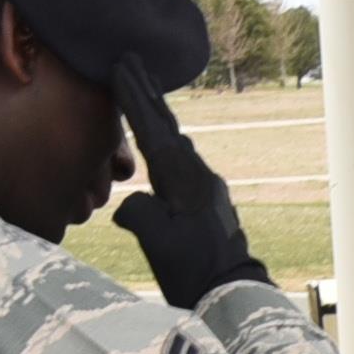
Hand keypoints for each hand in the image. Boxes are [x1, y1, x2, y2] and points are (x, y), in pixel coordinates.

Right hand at [113, 86, 266, 309]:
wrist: (232, 295)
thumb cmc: (192, 272)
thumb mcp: (157, 243)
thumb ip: (138, 212)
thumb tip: (128, 203)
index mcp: (182, 179)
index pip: (152, 130)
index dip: (135, 98)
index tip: (121, 66)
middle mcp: (198, 175)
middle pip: (168, 125)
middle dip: (148, 92)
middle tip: (132, 59)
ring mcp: (207, 187)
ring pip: (177, 141)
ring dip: (159, 114)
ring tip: (145, 89)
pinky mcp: (210, 201)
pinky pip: (183, 160)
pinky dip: (168, 141)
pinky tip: (165, 142)